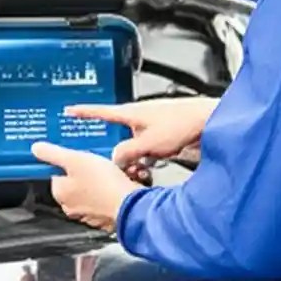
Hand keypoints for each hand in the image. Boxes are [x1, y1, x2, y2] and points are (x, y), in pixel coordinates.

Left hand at [31, 142, 142, 231]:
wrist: (131, 204)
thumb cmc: (102, 182)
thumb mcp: (74, 159)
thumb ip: (53, 153)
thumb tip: (35, 149)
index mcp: (60, 193)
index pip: (56, 175)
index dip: (68, 163)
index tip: (78, 157)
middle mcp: (71, 207)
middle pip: (73, 183)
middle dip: (84, 172)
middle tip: (96, 162)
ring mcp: (88, 215)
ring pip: (89, 192)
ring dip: (97, 183)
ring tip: (109, 172)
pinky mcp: (105, 218)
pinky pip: (104, 201)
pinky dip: (108, 193)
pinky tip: (117, 184)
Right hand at [63, 97, 216, 176]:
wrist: (210, 122)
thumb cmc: (183, 122)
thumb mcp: (149, 142)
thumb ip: (127, 152)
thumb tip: (114, 160)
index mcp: (132, 113)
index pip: (101, 111)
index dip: (84, 112)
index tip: (70, 110)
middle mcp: (140, 118)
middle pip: (120, 139)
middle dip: (121, 155)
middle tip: (125, 166)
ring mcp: (153, 127)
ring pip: (135, 147)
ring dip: (137, 161)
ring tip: (144, 170)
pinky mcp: (165, 135)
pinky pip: (148, 150)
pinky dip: (149, 160)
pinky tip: (156, 166)